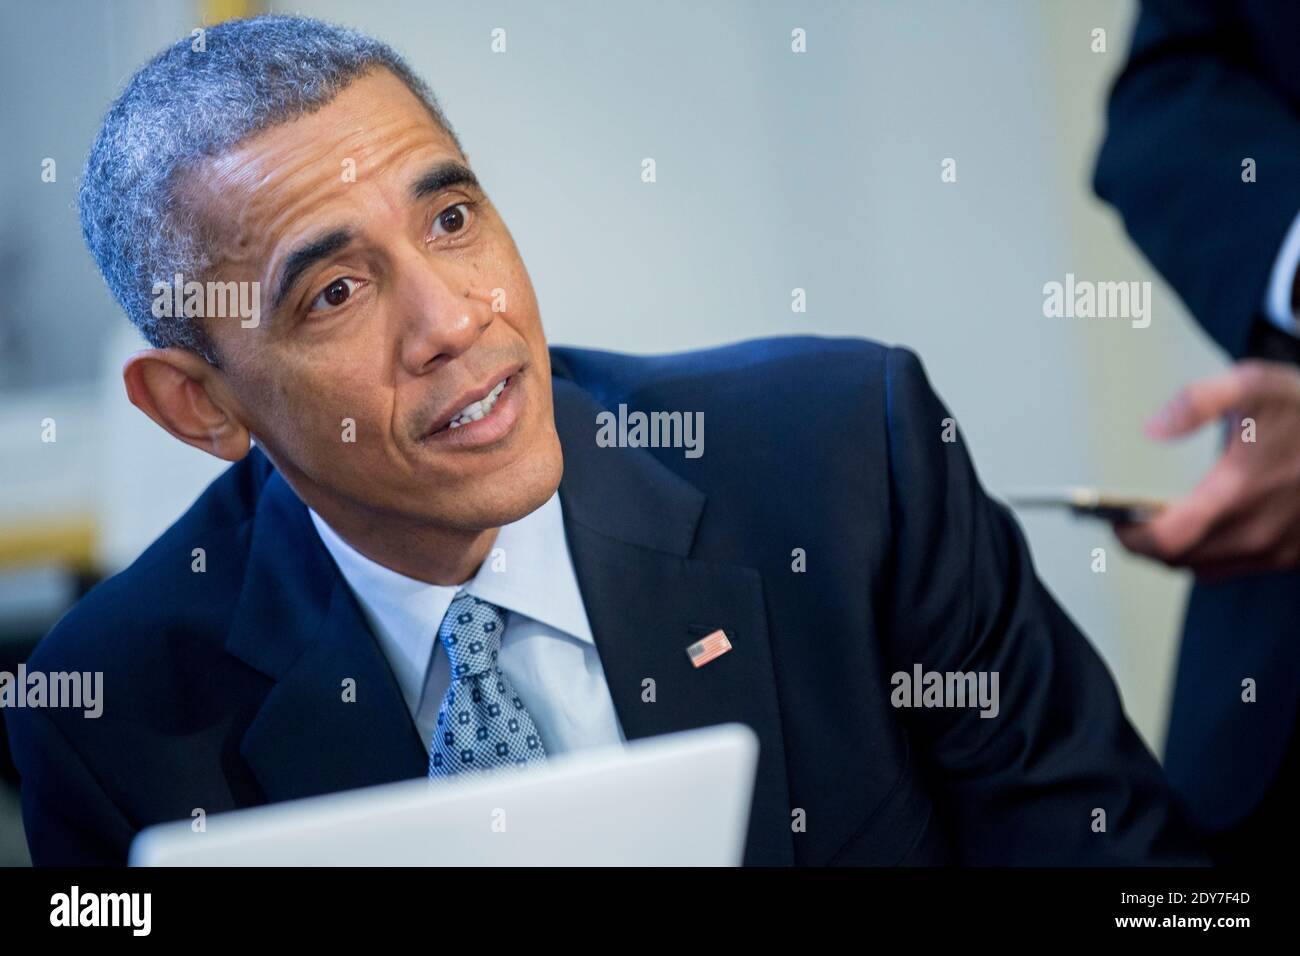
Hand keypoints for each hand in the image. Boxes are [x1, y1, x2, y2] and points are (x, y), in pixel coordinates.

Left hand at [1115, 360, 1299, 578]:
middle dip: (1146, 544)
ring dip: (1177, 552)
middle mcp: (1258, 531)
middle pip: (1178, 560)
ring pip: (1205, 569)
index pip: (1165, 540)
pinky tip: (1203, 529)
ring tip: (1160, 524)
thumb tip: (1152, 430)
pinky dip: (1209, 555)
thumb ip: (1198, 401)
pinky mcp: (1293, 556)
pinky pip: (1235, 568)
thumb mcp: (1254, 385)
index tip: (1115, 520)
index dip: (1130, 535)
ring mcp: (1278, 550)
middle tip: (1129, 521)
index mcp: (1239, 493)